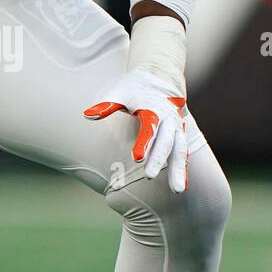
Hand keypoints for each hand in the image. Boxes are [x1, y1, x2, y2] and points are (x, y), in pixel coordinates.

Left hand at [84, 69, 188, 192]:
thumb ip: (106, 106)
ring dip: (178, 170)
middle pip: (166, 141)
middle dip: (158, 159)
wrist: (160, 79)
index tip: (136, 159)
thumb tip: (87, 115)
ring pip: (180, 150)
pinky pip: (183, 153)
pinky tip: (181, 186)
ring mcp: (176, 128)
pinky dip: (182, 168)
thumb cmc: (135, 89)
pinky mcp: (180, 135)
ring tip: (177, 191)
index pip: (148, 128)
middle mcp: (168, 119)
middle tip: (149, 177)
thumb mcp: (120, 93)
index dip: (143, 143)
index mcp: (153, 109)